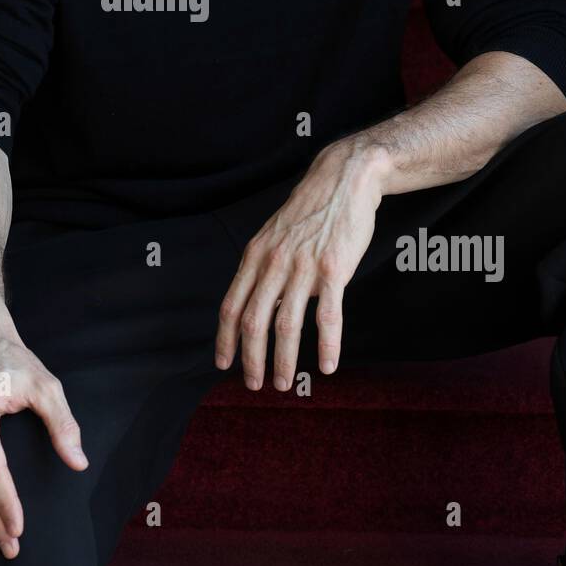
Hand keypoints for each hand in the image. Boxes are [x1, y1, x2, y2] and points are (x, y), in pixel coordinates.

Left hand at [214, 139, 387, 388]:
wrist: (342, 180)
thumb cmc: (309, 212)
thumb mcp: (274, 237)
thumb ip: (265, 270)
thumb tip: (260, 309)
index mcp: (255, 256)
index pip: (231, 305)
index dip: (225, 339)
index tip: (223, 364)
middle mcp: (274, 262)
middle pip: (254, 321)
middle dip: (251, 359)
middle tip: (254, 385)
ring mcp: (304, 267)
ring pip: (287, 325)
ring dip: (284, 361)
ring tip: (285, 384)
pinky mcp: (334, 270)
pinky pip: (328, 316)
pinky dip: (327, 345)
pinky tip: (327, 366)